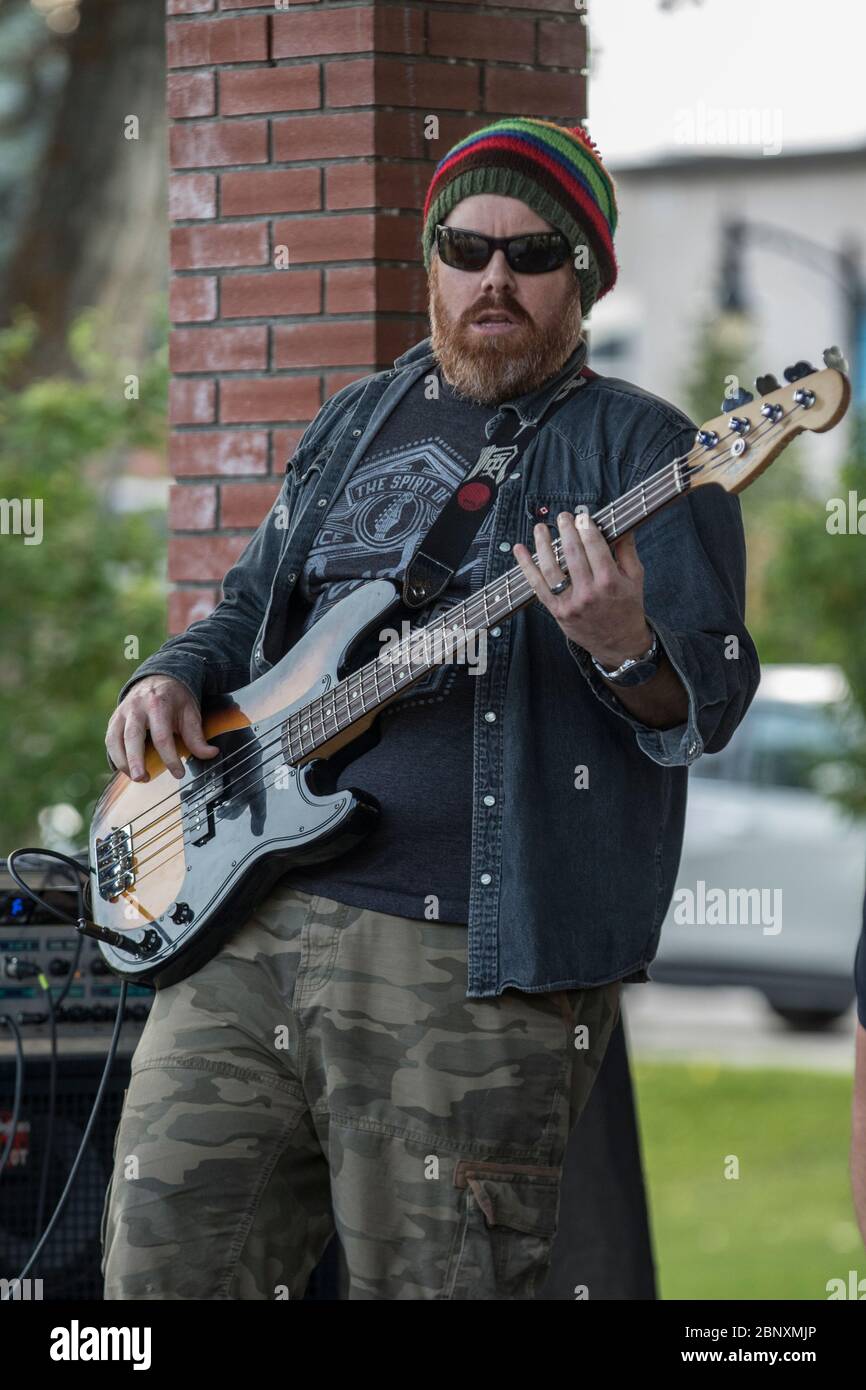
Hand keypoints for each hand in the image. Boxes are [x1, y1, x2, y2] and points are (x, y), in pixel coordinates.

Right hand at [106, 675, 218, 782]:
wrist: (157, 678)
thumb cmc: (175, 699)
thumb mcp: (190, 712)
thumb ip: (196, 735)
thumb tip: (210, 754)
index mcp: (158, 703)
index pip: (162, 736)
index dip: (170, 757)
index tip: (178, 773)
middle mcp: (136, 707)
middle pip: (132, 737)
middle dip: (135, 760)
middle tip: (142, 778)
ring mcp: (122, 712)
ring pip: (115, 739)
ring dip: (123, 761)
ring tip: (135, 777)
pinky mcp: (114, 719)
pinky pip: (109, 740)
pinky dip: (114, 756)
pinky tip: (125, 768)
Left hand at [513, 510, 651, 666]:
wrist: (619, 644)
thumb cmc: (628, 607)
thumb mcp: (635, 578)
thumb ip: (626, 550)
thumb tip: (621, 524)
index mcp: (610, 581)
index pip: (594, 546)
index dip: (585, 527)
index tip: (581, 516)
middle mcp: (590, 592)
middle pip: (572, 553)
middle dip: (566, 530)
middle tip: (563, 517)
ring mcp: (571, 603)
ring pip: (552, 567)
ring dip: (543, 544)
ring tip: (540, 528)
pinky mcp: (558, 611)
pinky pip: (538, 586)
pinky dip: (526, 567)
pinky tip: (520, 551)